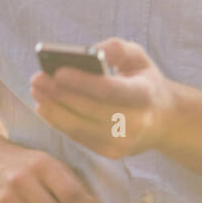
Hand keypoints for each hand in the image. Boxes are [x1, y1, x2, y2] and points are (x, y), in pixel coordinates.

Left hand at [29, 37, 176, 158]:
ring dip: (53, 109)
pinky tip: (46, 108)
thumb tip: (91, 52)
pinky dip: (59, 122)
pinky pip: (79, 137)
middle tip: (36, 78)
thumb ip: (116, 48)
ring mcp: (123, 142)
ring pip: (79, 127)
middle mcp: (136, 122)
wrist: (164, 120)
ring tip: (36, 92)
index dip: (82, 82)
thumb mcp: (138, 58)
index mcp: (145, 94)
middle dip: (59, 94)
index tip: (57, 71)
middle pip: (89, 110)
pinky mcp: (112, 154)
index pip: (110, 90)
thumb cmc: (144, 81)